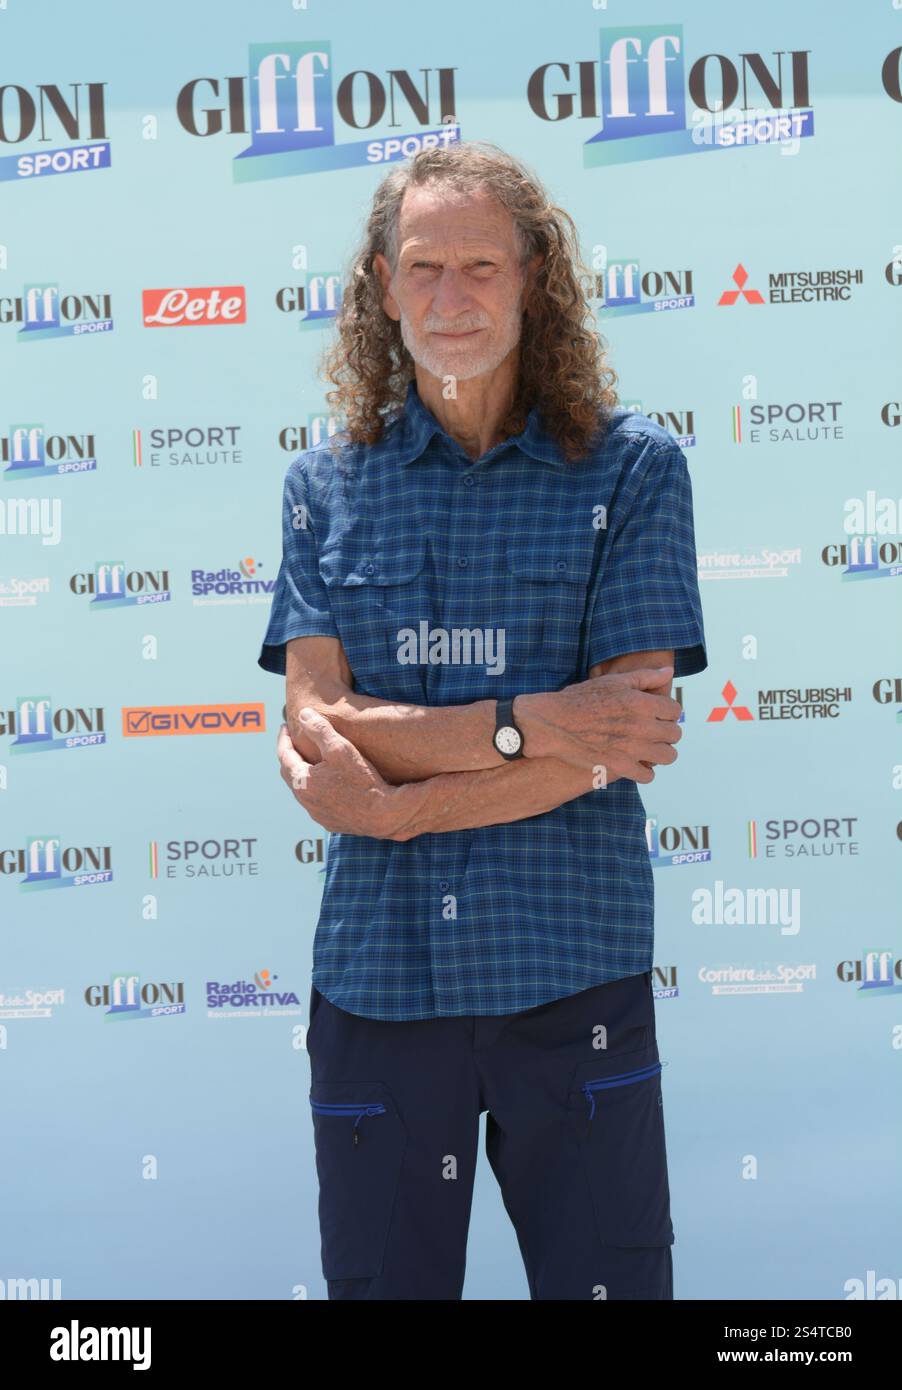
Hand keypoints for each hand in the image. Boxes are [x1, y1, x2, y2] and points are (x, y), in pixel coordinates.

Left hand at [276, 709, 404, 837]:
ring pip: (303, 791)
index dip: (283, 739)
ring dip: (303, 774)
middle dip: (290, 756)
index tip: (285, 727)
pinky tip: (327, 784)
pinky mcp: (331, 823)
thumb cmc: (363, 779)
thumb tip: (302, 714)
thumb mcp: (341, 748)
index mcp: (302, 782)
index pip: (284, 756)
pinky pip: (317, 803)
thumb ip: (319, 729)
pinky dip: (316, 789)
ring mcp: (318, 814)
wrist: (385, 815)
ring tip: (310, 761)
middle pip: (289, 774)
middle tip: (294, 742)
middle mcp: (306, 801)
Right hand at [514, 666, 681, 783]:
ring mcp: (631, 749)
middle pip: (675, 734)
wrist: (552, 723)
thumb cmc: (579, 699)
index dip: (667, 712)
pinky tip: (635, 763)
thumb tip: (669, 672)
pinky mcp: (619, 767)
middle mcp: (641, 726)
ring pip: (667, 756)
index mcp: (641, 703)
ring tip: (648, 749)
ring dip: (660, 752)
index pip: (674, 711)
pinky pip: (648, 775)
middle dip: (666, 732)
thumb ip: (644, 677)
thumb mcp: (612, 681)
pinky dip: (644, 771)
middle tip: (653, 732)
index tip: (658, 715)